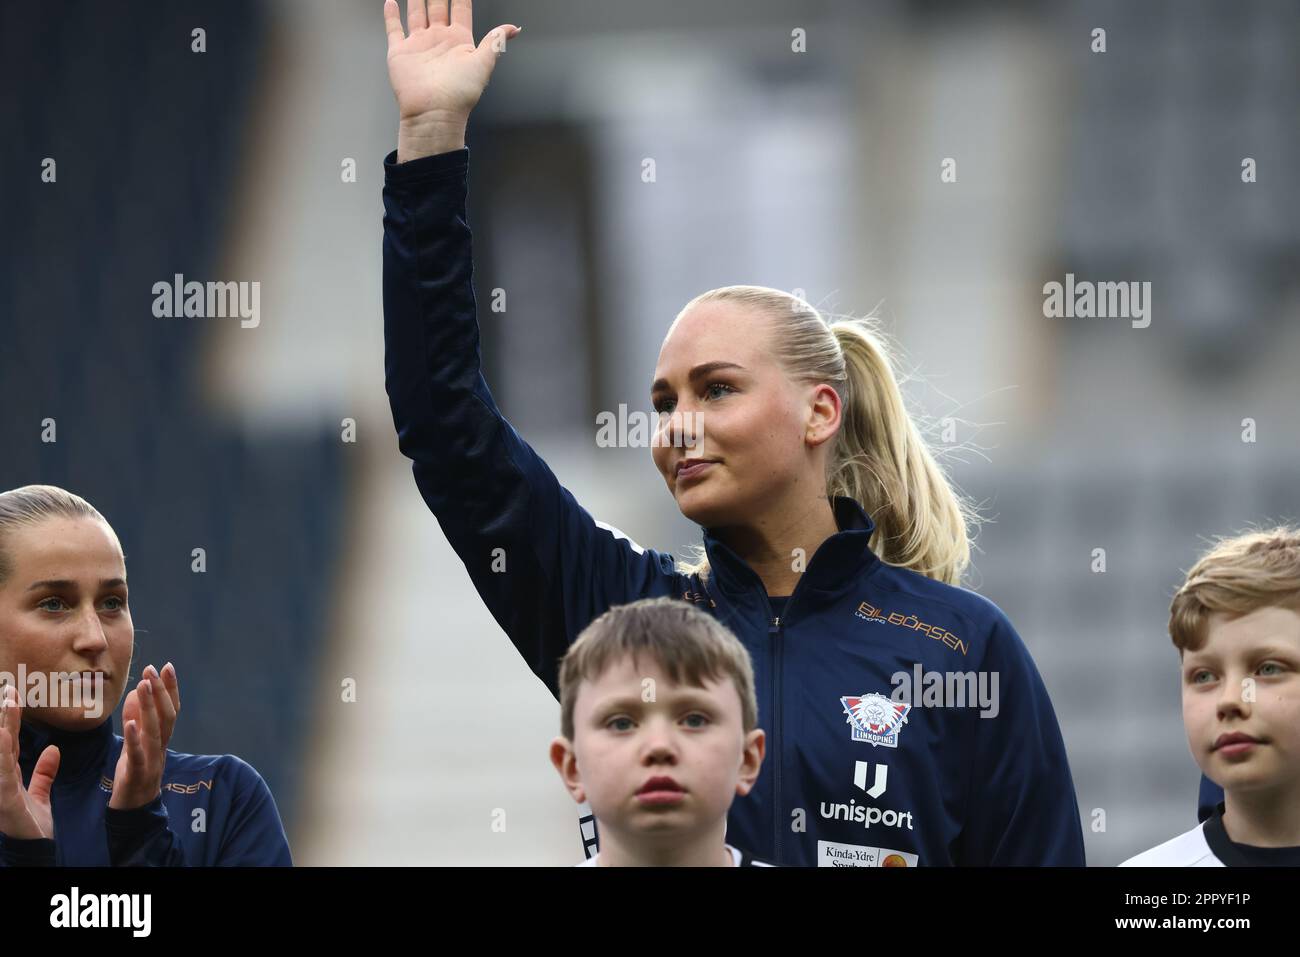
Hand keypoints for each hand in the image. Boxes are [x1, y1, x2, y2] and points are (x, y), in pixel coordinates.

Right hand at [0, 684, 59, 839]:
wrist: (34, 851)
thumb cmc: (32, 826)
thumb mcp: (39, 794)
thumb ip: (44, 772)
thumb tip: (53, 749)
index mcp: (9, 776)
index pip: (11, 741)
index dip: (11, 719)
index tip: (14, 695)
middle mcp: (2, 778)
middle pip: (3, 742)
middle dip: (5, 716)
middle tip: (9, 690)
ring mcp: (0, 788)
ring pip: (0, 753)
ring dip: (3, 728)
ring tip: (7, 703)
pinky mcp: (5, 799)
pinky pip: (4, 773)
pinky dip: (2, 753)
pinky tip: (4, 735)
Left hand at [108, 663, 180, 810]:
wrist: (133, 811)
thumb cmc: (134, 773)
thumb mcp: (135, 742)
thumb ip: (136, 717)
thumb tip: (136, 690)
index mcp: (161, 739)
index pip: (171, 709)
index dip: (171, 689)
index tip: (167, 666)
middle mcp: (161, 747)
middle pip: (167, 717)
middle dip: (161, 692)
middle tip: (153, 670)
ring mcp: (151, 761)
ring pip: (155, 731)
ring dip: (150, 707)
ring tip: (143, 685)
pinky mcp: (136, 775)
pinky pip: (137, 755)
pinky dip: (135, 738)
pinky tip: (130, 723)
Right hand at [383, 0, 520, 159]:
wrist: (434, 112)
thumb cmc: (460, 93)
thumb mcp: (483, 63)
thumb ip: (495, 42)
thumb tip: (514, 28)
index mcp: (459, 40)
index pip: (461, 8)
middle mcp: (439, 39)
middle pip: (437, 6)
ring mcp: (419, 44)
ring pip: (417, 13)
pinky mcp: (400, 52)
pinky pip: (394, 29)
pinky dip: (391, 16)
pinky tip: (391, 3)